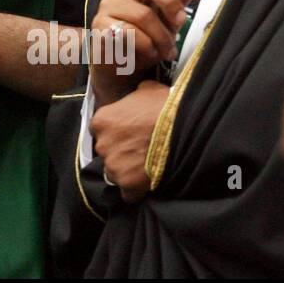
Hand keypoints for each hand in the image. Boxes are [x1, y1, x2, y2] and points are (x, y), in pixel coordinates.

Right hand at [90, 0, 200, 104]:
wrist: (117, 65)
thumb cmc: (143, 39)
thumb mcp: (165, 21)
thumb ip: (177, 5)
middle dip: (170, 4)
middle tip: (180, 23)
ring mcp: (109, 4)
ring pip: (143, 14)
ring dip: (162, 37)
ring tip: (167, 51)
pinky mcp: (100, 24)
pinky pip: (131, 33)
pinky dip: (147, 46)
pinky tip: (150, 53)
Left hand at [90, 79, 169, 202]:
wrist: (182, 129)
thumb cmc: (164, 107)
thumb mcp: (146, 90)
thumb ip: (133, 98)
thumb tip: (137, 98)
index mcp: (101, 120)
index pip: (101, 130)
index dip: (116, 133)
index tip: (129, 135)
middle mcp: (102, 144)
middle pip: (107, 152)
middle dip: (120, 152)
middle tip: (140, 151)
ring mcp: (114, 166)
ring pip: (116, 173)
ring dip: (127, 171)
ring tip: (146, 167)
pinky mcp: (128, 184)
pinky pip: (128, 193)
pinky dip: (136, 190)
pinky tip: (148, 183)